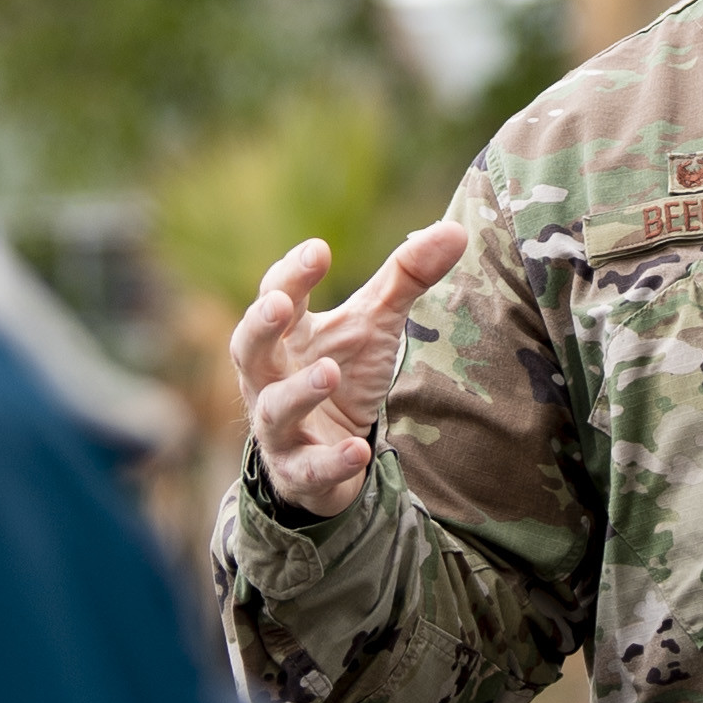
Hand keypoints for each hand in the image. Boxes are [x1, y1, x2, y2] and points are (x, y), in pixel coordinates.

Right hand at [229, 225, 468, 515]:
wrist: (330, 453)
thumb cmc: (345, 373)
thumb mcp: (374, 324)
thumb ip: (406, 277)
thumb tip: (455, 231)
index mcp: (287, 335)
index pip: (276, 295)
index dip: (291, 273)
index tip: (318, 249)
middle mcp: (269, 378)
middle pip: (246, 348)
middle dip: (259, 325)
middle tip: (280, 304)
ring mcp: (280, 427)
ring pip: (273, 410)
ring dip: (298, 391)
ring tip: (330, 373)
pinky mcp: (299, 472)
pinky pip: (308, 469)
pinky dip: (331, 461)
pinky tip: (358, 450)